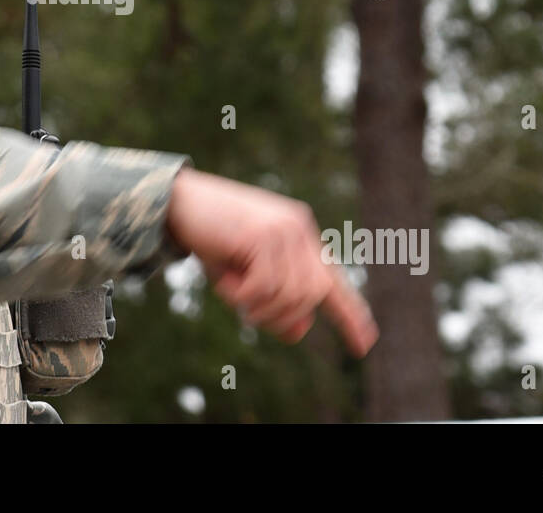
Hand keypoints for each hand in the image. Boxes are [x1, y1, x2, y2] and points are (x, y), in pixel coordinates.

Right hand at [165, 167, 377, 356]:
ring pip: (289, 295)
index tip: (365, 344)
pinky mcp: (261, 236)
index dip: (349, 314)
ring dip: (255, 306)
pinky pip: (262, 288)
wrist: (177, 199)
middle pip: (310, 296)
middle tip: (247, 312)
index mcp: (299, 235)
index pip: (331, 279)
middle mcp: (298, 229)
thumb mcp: (243, 274)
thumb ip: (273, 299)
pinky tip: (223, 277)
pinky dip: (239, 294)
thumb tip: (300, 330)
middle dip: (280, 316)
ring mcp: (282, 229)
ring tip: (230, 289)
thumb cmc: (209, 236)